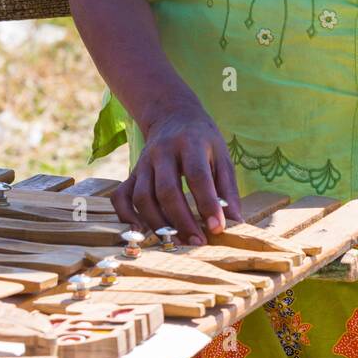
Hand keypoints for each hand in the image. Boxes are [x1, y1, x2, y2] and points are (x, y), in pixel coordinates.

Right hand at [110, 101, 243, 245]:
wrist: (173, 115)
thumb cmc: (203, 140)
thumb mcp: (222, 155)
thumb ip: (228, 188)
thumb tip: (236, 222)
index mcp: (190, 144)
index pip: (197, 176)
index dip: (207, 203)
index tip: (217, 228)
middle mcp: (163, 152)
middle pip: (167, 190)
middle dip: (182, 220)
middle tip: (198, 242)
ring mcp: (144, 162)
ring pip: (143, 197)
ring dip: (158, 223)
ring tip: (175, 241)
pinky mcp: (132, 172)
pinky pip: (121, 196)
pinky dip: (126, 216)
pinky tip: (141, 232)